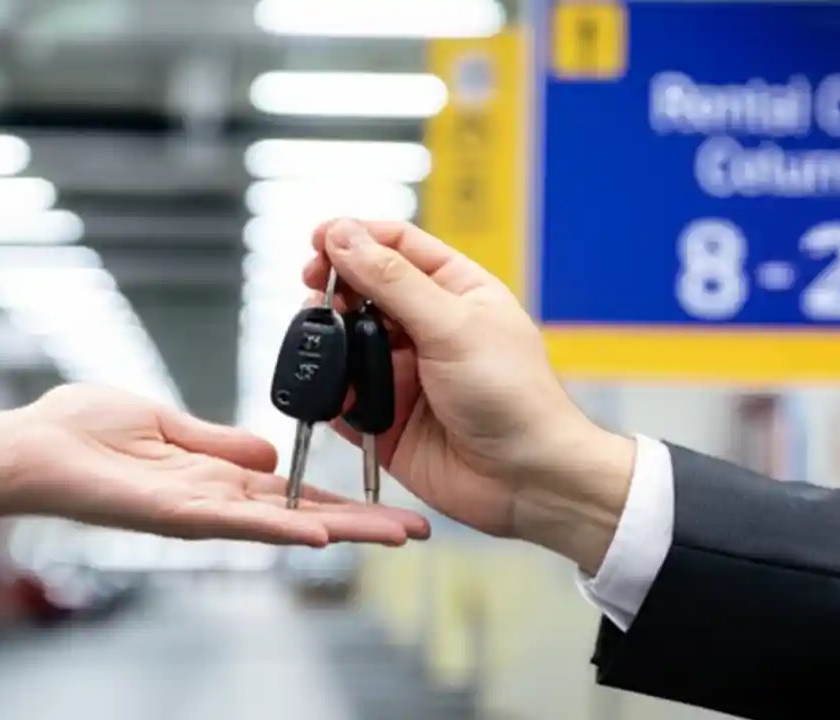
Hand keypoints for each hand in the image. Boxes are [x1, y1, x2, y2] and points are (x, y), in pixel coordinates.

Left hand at [4, 383, 429, 546]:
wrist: (31, 446)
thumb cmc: (83, 430)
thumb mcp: (167, 423)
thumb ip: (218, 441)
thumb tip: (270, 453)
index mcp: (215, 476)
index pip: (292, 495)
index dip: (342, 502)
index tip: (388, 505)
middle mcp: (214, 502)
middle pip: (301, 517)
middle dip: (360, 524)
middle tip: (418, 531)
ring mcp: (196, 512)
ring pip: (280, 526)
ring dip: (338, 532)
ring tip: (392, 535)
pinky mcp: (171, 513)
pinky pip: (233, 523)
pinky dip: (277, 530)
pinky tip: (317, 534)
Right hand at [303, 220, 633, 570]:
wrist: (526, 481)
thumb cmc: (515, 399)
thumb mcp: (453, 326)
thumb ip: (393, 281)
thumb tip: (345, 236)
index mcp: (455, 291)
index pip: (396, 246)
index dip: (355, 238)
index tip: (318, 240)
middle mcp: (427, 329)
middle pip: (363, 291)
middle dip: (334, 289)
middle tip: (314, 291)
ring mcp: (405, 373)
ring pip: (348, 344)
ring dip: (331, 344)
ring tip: (326, 346)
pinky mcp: (385, 417)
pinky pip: (343, 398)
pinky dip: (332, 394)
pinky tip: (338, 392)